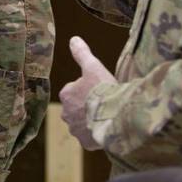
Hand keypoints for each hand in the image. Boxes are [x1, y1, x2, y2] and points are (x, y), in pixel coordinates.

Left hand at [59, 36, 113, 151]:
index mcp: (66, 94)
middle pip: (76, 108)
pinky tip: (107, 127)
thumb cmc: (103, 89)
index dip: (86, 88)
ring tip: (107, 115)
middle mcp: (66, 114)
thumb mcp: (93, 66)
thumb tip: (73, 39)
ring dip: (91, 120)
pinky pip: (90, 138)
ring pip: (82, 123)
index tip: (98, 88)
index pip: (72, 90)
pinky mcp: (86, 142)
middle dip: (86, 106)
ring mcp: (75, 130)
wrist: (114, 115)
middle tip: (103, 101)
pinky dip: (97, 134)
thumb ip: (82, 54)